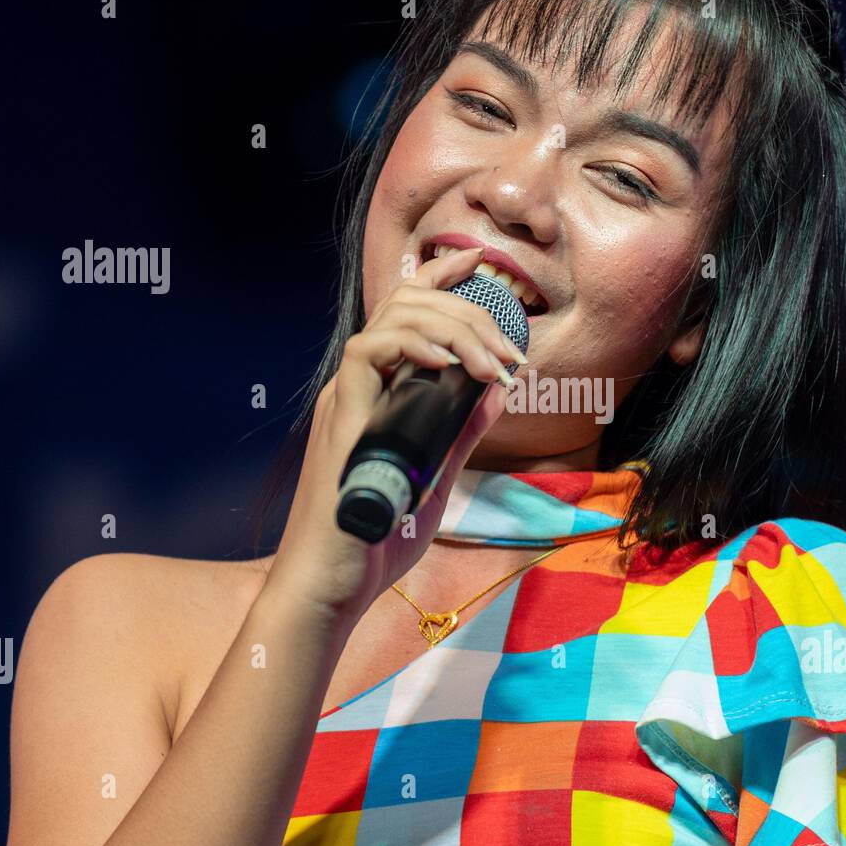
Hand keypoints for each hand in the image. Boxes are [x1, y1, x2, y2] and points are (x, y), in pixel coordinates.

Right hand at [260, 246, 525, 639]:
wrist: (333, 582)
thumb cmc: (377, 538)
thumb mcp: (437, 476)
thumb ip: (463, 432)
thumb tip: (497, 392)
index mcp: (379, 392)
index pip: (406, 315)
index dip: (441, 280)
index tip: (478, 262)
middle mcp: (360, 385)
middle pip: (408, 306)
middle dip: (470, 311)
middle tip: (512, 352)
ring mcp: (348, 396)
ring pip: (394, 317)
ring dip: (455, 328)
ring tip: (493, 362)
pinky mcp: (342, 415)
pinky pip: (370, 352)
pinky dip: (413, 346)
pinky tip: (448, 363)